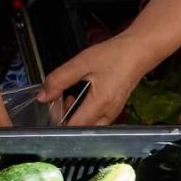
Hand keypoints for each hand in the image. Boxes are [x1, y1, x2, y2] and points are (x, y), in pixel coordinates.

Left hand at [37, 35, 165, 126]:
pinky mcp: (114, 109)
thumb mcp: (81, 63)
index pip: (73, 126)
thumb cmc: (113, 55)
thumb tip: (42, 96)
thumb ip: (59, 80)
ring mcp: (113, 113)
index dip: (58, 120)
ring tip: (71, 95)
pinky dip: (85, 111)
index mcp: (100, 104)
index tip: (52, 105)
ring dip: (75, 114)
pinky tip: (82, 95)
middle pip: (80, 129)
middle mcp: (108, 114)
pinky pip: (95, 118)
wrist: (137, 51)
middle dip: (66, 118)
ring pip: (88, 125)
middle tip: (60, 99)